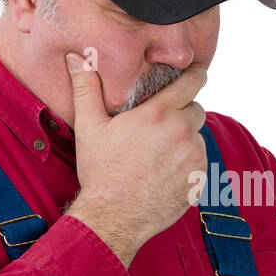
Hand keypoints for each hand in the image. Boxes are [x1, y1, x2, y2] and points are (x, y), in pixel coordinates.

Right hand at [63, 52, 207, 266]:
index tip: (193, 74)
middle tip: (158, 128)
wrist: (114, 217)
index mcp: (159, 113)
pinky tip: (163, 173)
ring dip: (183, 141)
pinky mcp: (199, 179)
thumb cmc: (100, 171)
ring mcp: (194, 157)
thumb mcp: (89, 127)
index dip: (194, 74)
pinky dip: (187, 164)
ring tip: (156, 155)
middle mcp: (182, 132)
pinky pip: (199, 163)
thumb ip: (86, 88)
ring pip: (197, 138)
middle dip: (182, 114)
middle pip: (196, 109)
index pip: (192, 81)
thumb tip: (76, 58)